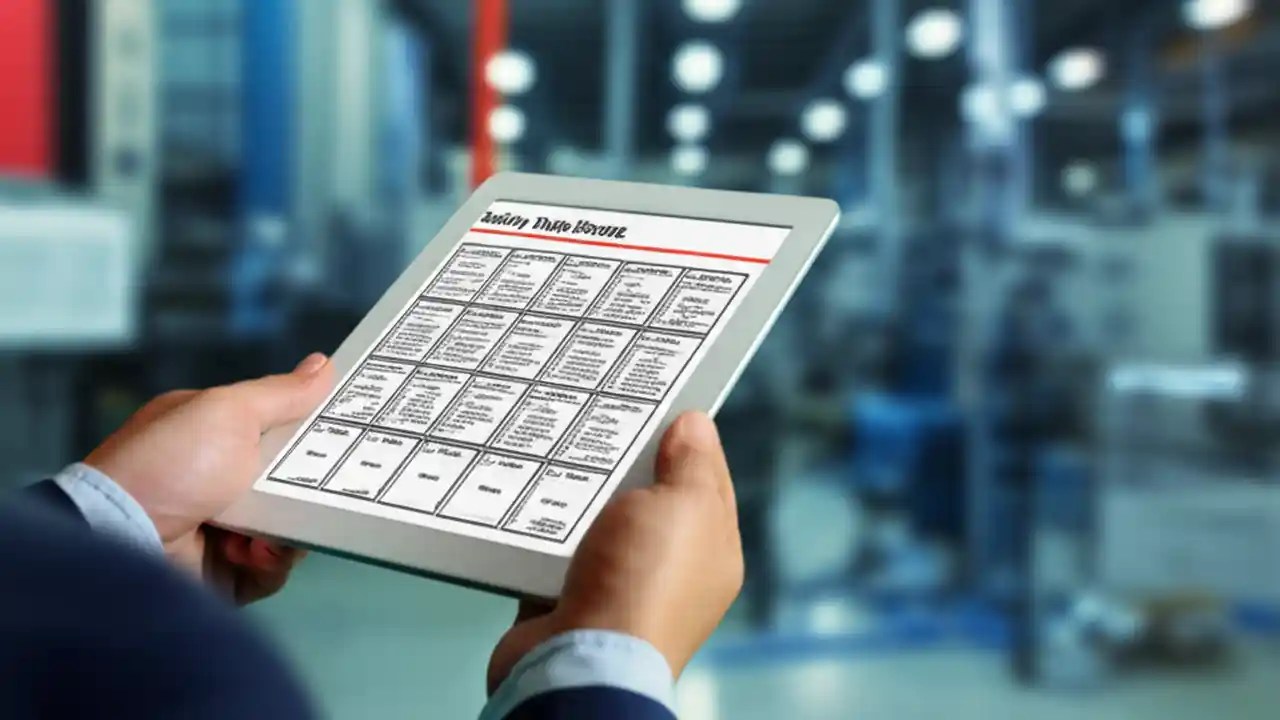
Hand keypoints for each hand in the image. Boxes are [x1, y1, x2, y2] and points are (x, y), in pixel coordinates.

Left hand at [85, 353, 334, 602]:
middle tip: (327, 487)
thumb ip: (281, 393)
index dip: (309, 431)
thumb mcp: (230, 411)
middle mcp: (213, 481)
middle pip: (288, 482)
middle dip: (308, 488)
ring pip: (286, 528)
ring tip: (272, 529)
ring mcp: (219, 528)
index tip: (347, 432)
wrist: (123, 538)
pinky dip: (270, 562)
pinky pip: (271, 569)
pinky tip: (253, 552)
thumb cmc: (170, 464)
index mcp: (209, 435)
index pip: (273, 429)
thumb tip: (324, 365)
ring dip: (287, 528)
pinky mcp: (224, 573)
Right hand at [488, 411, 743, 689]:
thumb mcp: (684, 506)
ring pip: (596, 519)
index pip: (705, 480)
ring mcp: (615, 585)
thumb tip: (695, 424)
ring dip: (577, 491)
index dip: (686, 439)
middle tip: (599, 412)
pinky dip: (540, 526)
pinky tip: (524, 491)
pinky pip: (552, 547)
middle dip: (625, 460)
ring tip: (556, 444)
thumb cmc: (642, 582)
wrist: (576, 660)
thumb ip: (692, 464)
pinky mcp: (565, 595)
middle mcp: (667, 571)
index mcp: (710, 551)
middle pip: (647, 497)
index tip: (656, 399)